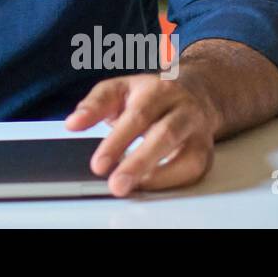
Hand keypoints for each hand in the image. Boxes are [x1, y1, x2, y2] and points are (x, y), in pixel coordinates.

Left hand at [64, 72, 220, 196]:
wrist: (197, 91)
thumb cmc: (151, 94)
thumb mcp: (120, 89)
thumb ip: (94, 104)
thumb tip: (72, 124)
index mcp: (158, 90)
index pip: (138, 116)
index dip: (117, 141)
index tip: (98, 165)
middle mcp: (182, 109)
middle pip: (164, 135)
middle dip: (138, 163)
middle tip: (116, 185)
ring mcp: (197, 131)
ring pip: (185, 157)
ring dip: (158, 177)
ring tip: (131, 187)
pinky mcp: (205, 151)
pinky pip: (192, 171)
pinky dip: (170, 181)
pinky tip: (148, 184)